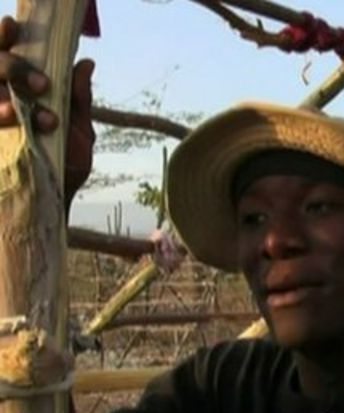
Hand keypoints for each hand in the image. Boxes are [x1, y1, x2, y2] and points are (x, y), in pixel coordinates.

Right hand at [0, 16, 94, 206]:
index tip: (12, 27)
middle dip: (11, 68)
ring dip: (2, 96)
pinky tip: (11, 119)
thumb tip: (86, 63)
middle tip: (41, 85)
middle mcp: (2, 100)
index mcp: (22, 92)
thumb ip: (79, 99)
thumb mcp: (79, 132)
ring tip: (25, 113)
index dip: (3, 36)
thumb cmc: (65, 166)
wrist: (54, 205)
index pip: (5, 54)